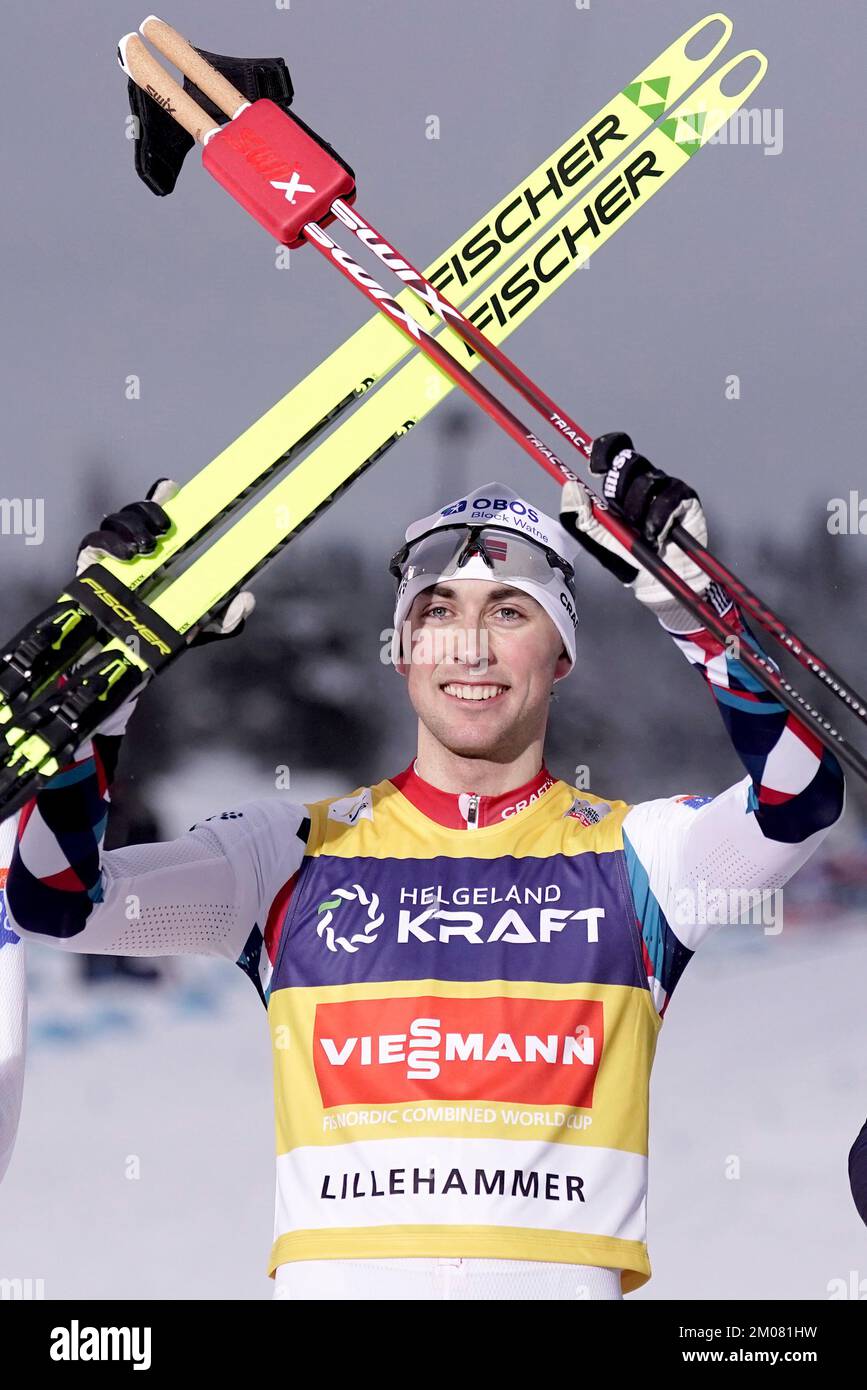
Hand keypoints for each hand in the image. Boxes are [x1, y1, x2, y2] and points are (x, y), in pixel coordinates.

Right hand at [76, 480, 253, 737]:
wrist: (120, 655)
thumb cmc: (162, 633)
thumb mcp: (200, 629)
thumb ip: (226, 620)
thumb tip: (246, 600)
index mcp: (164, 551)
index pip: (161, 511)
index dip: (163, 494)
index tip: (171, 489)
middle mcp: (137, 544)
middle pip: (137, 510)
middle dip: (148, 510)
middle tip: (164, 529)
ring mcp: (111, 553)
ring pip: (114, 520)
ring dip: (129, 527)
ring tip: (144, 549)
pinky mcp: (89, 565)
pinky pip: (92, 543)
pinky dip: (106, 544)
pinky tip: (123, 557)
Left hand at [559, 432, 711, 630]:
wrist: (657, 579)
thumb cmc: (629, 558)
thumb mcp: (597, 539)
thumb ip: (580, 517)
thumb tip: (569, 488)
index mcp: (621, 484)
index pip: (614, 450)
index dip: (604, 450)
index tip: (593, 468)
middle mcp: (645, 480)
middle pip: (628, 462)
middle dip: (618, 491)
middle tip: (622, 517)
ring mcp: (666, 487)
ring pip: (646, 481)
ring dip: (637, 513)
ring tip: (641, 534)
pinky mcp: (686, 498)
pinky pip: (667, 498)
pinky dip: (657, 521)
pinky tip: (656, 536)